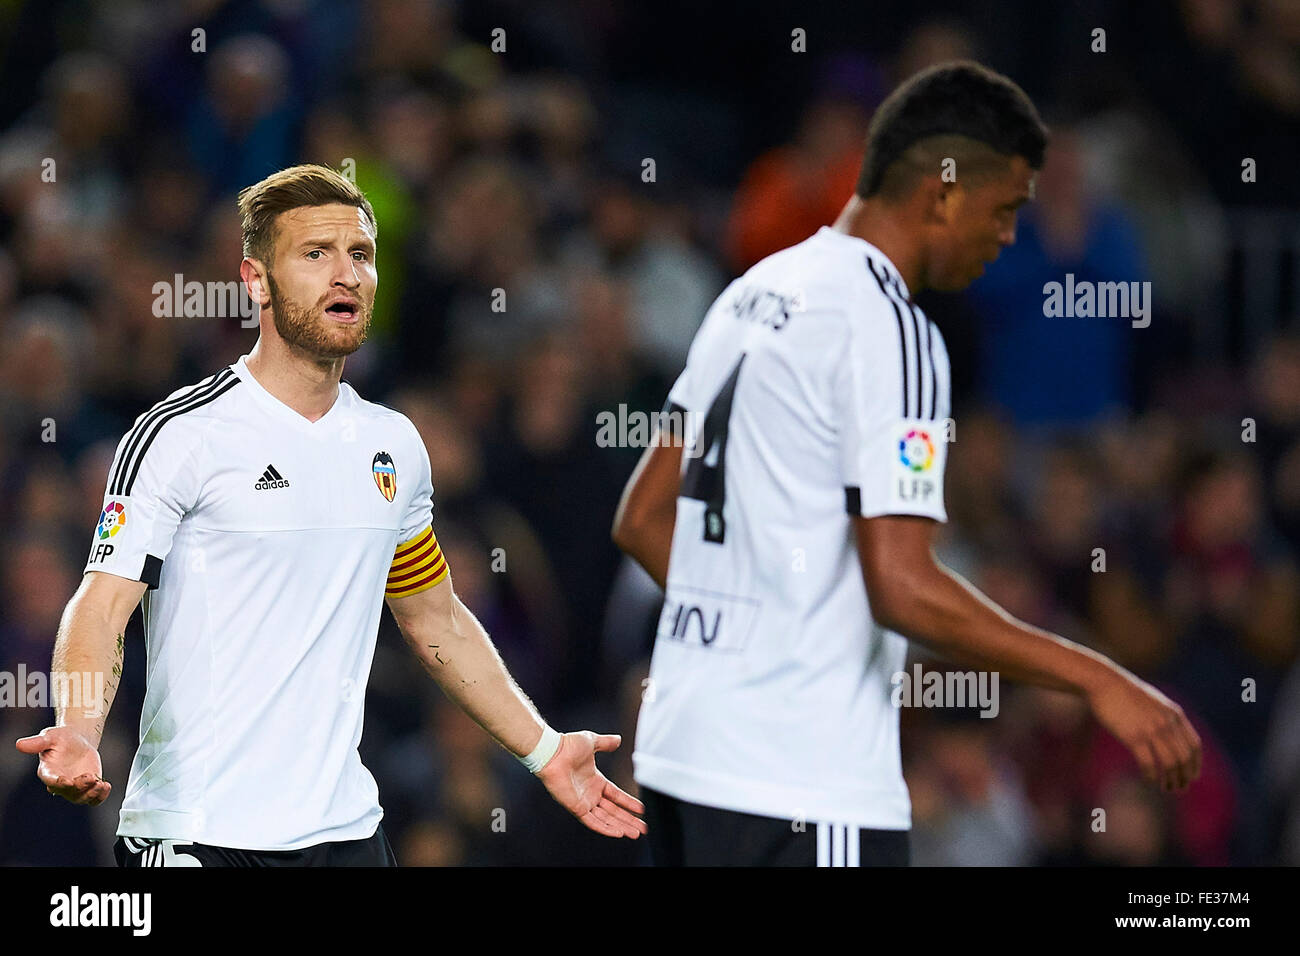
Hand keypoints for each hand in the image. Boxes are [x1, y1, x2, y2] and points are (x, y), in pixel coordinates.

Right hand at [14, 726, 111, 804]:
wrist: (78, 741)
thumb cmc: (60, 738)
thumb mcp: (50, 736)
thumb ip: (37, 742)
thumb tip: (19, 744)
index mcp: (48, 772)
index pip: (50, 780)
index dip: (58, 782)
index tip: (66, 781)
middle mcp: (60, 783)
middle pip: (68, 791)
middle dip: (80, 787)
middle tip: (91, 777)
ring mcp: (74, 787)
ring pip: (81, 798)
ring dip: (91, 794)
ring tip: (101, 784)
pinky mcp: (88, 787)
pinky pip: (93, 798)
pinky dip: (100, 796)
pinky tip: (106, 786)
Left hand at [535, 731, 646, 838]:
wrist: (553, 752)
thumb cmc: (568, 746)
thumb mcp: (592, 741)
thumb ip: (606, 743)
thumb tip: (618, 739)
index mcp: (595, 781)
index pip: (616, 796)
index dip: (629, 803)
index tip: (641, 809)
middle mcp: (590, 794)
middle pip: (614, 811)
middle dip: (629, 820)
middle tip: (642, 828)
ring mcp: (583, 802)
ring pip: (606, 819)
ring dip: (621, 827)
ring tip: (635, 834)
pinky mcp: (576, 808)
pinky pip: (592, 822)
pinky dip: (605, 828)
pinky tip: (618, 833)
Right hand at [1087, 669, 1202, 792]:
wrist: (1103, 683)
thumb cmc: (1124, 693)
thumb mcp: (1154, 701)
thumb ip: (1166, 717)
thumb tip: (1171, 737)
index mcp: (1175, 714)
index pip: (1194, 745)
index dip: (1195, 764)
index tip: (1191, 776)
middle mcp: (1167, 723)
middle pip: (1184, 758)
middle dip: (1184, 776)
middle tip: (1179, 787)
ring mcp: (1151, 730)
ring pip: (1170, 763)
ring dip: (1170, 780)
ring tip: (1166, 788)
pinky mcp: (1134, 736)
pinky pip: (1149, 763)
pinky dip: (1151, 775)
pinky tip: (1149, 779)